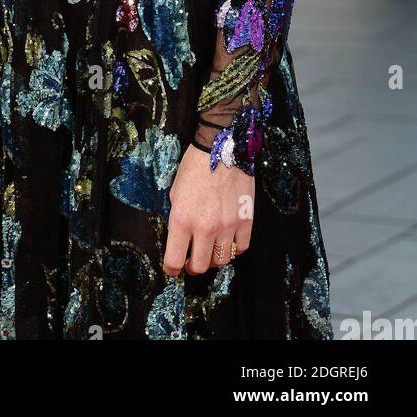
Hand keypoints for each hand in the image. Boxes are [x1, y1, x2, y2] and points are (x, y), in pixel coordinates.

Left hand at [163, 144, 253, 276]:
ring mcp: (227, 226)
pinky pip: (241, 248)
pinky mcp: (245, 221)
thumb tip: (180, 239)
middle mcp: (204, 227)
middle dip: (192, 267)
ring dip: (213, 259)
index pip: (174, 260)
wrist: (220, 147)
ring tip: (209, 251)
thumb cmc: (193, 167)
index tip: (172, 268)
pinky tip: (227, 240)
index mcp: (181, 219)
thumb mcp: (174, 192)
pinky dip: (233, 248)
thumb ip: (178, 219)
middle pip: (199, 266)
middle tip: (191, 262)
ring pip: (221, 261)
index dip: (171, 268)